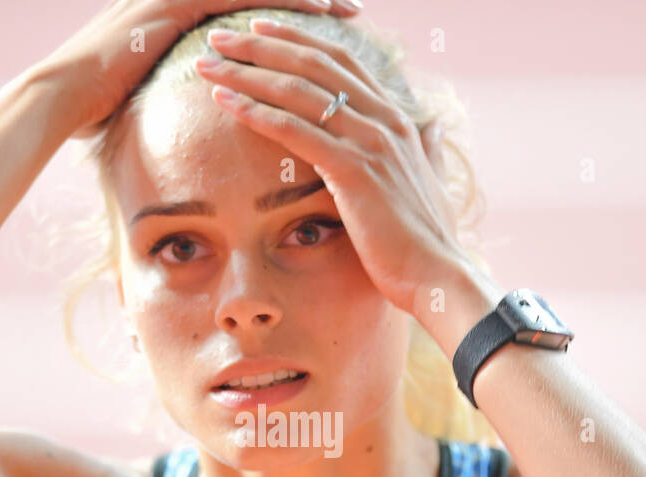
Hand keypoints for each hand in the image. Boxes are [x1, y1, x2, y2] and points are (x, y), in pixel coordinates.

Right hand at [38, 0, 360, 140]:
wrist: (59, 98)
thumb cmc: (93, 109)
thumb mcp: (144, 96)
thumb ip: (172, 96)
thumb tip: (187, 126)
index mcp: (176, 11)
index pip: (243, 5)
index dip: (284, 13)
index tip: (324, 24)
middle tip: (349, 8)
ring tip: (346, 7)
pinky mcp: (174, 3)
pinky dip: (281, 1)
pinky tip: (317, 9)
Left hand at [195, 16, 473, 320]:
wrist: (437, 276)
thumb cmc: (427, 240)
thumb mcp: (431, 183)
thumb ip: (428, 151)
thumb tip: (433, 128)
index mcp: (397, 119)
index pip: (340, 62)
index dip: (297, 41)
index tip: (258, 33)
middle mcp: (384, 120)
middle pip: (313, 65)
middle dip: (261, 47)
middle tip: (219, 39)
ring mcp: (370, 143)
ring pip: (298, 91)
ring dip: (246, 74)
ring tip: (208, 65)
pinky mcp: (354, 171)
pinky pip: (295, 131)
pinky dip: (256, 112)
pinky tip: (225, 103)